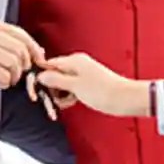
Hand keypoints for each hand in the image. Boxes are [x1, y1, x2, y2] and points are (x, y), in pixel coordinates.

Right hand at [0, 18, 46, 89]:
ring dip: (15, 75)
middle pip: (20, 49)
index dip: (33, 48)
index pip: (20, 34)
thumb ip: (8, 40)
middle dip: (24, 64)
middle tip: (20, 72)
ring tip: (9, 78)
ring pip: (14, 63)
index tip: (38, 58)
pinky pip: (4, 75)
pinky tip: (0, 83)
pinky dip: (6, 82)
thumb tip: (37, 51)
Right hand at [34, 53, 151, 116]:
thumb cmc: (103, 92)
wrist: (126, 99)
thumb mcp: (75, 86)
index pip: (48, 64)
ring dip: (60, 94)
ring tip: (64, 104)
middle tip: (53, 102)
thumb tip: (40, 75)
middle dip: (52, 88)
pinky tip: (71, 102)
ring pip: (63, 82)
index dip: (41, 77)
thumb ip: (55, 79)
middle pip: (54, 74)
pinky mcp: (88, 83)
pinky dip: (69, 95)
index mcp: (73, 60)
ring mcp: (83, 73)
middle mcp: (77, 64)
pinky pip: (72, 87)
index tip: (37, 90)